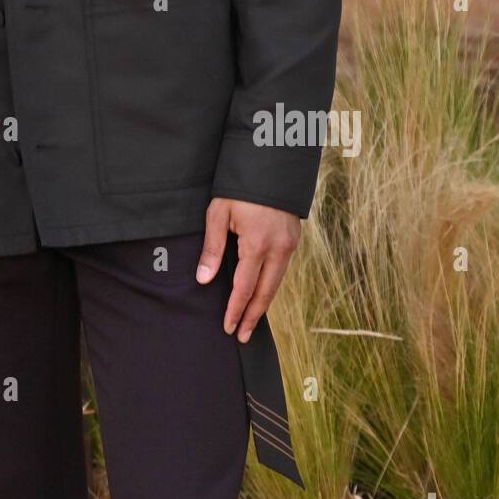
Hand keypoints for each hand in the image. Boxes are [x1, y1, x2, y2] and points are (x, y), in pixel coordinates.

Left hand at [196, 198, 300, 342]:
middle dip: (253, 316)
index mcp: (257, 244)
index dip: (236, 310)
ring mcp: (289, 244)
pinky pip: (281, 269)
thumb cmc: (239, 186)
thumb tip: (204, 280)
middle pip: (265, 293)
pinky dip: (271, 285)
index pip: (244, 288)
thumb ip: (212, 247)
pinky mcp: (294, 238)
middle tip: (243, 337)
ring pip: (277, 283)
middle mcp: (278, 248)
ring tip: (251, 321)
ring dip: (263, 303)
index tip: (229, 328)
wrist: (270, 161)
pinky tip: (261, 293)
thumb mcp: (218, 212)